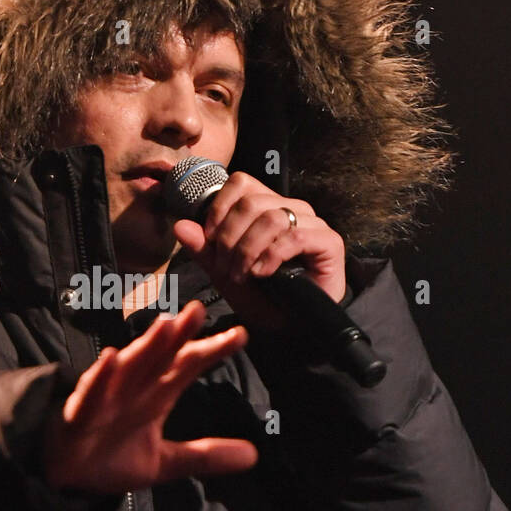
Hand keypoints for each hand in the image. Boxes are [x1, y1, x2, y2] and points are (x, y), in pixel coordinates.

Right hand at [42, 299, 258, 494]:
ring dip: (146, 346)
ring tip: (166, 325)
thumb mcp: (165, 462)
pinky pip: (91, 393)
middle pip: (160, 357)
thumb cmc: (111, 456)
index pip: (186, 367)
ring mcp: (106, 398)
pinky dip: (100, 377)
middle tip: (199, 310)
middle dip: (179, 334)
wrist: (65, 476)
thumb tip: (254, 455)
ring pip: (129, 367)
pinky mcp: (80, 413)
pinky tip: (111, 358)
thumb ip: (205, 455)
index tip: (240, 336)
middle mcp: (133, 389)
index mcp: (155, 395)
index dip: (211, 350)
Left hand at [171, 172, 345, 331]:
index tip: (210, 239)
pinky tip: (263, 274)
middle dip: (229, 238)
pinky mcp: (329, 242)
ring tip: (242, 275)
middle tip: (225, 267)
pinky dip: (271, 256)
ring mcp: (313, 223)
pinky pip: (295, 237)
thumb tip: (180, 225)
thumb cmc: (263, 297)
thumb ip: (205, 250)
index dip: (220, 208)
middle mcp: (291, 209)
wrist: (293, 327)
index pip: (241, 183)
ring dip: (248, 250)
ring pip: (272, 217)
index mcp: (267, 207)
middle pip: (252, 202)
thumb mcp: (225, 273)